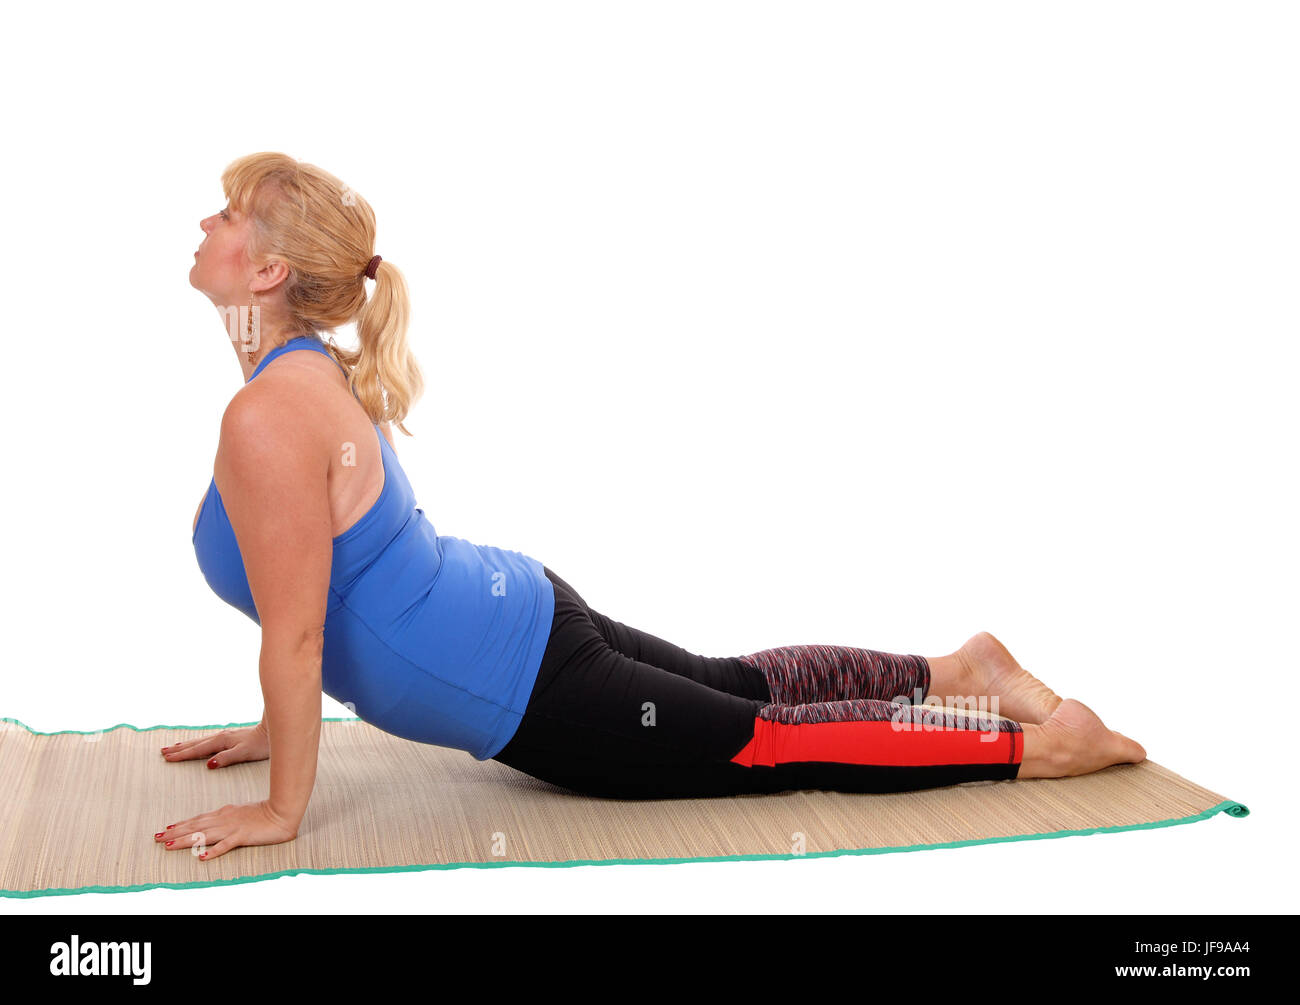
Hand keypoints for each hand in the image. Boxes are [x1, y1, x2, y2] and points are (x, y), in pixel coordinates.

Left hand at [153, 800, 297, 860]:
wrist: (282, 812)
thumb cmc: (264, 813)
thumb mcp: (241, 812)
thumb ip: (227, 816)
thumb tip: (213, 821)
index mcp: (224, 813)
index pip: (198, 819)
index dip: (181, 824)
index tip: (165, 829)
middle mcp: (224, 819)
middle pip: (195, 826)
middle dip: (175, 833)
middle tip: (156, 837)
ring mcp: (233, 827)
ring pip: (204, 835)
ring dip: (185, 840)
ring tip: (168, 845)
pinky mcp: (242, 836)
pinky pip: (225, 845)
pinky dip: (213, 851)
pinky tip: (201, 857)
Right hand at [160, 724, 269, 768]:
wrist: (274, 732)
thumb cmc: (261, 744)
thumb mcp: (244, 753)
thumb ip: (227, 758)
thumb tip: (208, 764)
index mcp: (221, 741)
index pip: (197, 750)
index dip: (182, 755)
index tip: (167, 758)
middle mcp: (221, 737)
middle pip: (195, 744)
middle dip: (179, 749)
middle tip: (162, 752)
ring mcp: (225, 736)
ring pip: (201, 741)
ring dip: (186, 745)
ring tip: (173, 747)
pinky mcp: (231, 738)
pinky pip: (208, 741)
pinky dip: (198, 743)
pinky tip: (198, 744)